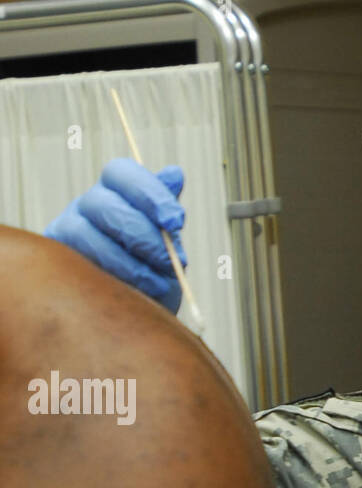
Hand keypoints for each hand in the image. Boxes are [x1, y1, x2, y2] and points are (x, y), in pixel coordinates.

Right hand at [44, 158, 187, 313]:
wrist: (142, 314)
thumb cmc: (155, 270)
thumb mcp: (168, 241)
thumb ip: (167, 210)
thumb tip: (175, 174)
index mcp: (115, 191)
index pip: (121, 173)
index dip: (149, 193)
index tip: (176, 222)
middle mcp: (88, 204)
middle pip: (104, 203)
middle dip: (142, 234)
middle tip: (169, 261)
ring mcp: (68, 229)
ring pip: (87, 235)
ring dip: (127, 262)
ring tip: (157, 284)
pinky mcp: (59, 260)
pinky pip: (77, 263)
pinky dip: (111, 279)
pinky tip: (135, 293)